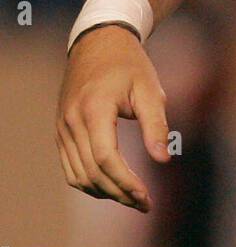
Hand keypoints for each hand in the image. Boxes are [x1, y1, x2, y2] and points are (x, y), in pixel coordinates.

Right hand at [56, 25, 170, 212]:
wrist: (99, 42)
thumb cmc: (129, 64)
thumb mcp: (149, 88)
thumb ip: (156, 125)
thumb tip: (163, 160)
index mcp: (95, 108)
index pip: (106, 158)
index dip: (126, 183)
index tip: (147, 198)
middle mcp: (72, 121)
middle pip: (92, 172)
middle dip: (119, 194)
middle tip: (145, 204)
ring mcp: (63, 127)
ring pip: (78, 176)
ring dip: (104, 193)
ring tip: (132, 198)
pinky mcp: (61, 131)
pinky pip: (71, 168)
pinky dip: (90, 182)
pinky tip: (112, 186)